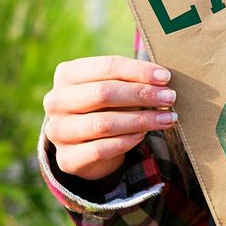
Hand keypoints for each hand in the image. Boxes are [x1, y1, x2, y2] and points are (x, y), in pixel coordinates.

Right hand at [43, 56, 177, 180]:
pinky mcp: (66, 159)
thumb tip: (164, 80)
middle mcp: (56, 101)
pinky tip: (143, 135)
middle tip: (170, 98)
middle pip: (104, 93)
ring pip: (104, 123)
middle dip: (142, 94)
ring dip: (141, 120)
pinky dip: (127, 141)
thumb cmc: (105, 106)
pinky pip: (101, 149)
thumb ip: (131, 80)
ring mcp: (58, 131)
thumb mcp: (113, 87)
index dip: (139, 71)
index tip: (166, 78)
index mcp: (67, 74)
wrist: (84, 145)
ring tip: (166, 118)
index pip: (107, 67)